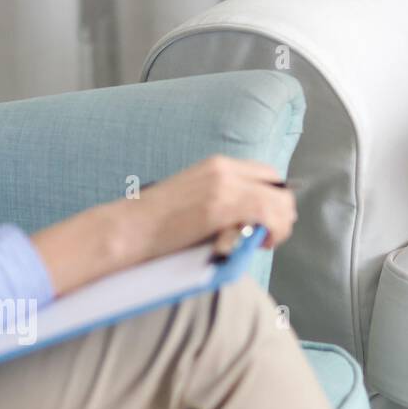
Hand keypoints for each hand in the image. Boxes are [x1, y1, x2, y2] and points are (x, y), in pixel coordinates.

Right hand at [33, 156, 296, 294]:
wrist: (125, 230)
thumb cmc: (154, 225)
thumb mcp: (194, 200)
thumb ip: (223, 201)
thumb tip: (254, 220)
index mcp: (216, 165)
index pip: (267, 175)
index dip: (275, 198)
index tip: (270, 220)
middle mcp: (223, 169)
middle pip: (278, 186)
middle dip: (282, 212)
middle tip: (270, 235)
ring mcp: (223, 186)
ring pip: (279, 201)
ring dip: (280, 224)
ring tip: (265, 241)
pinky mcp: (221, 206)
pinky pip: (268, 214)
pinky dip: (275, 230)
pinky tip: (261, 243)